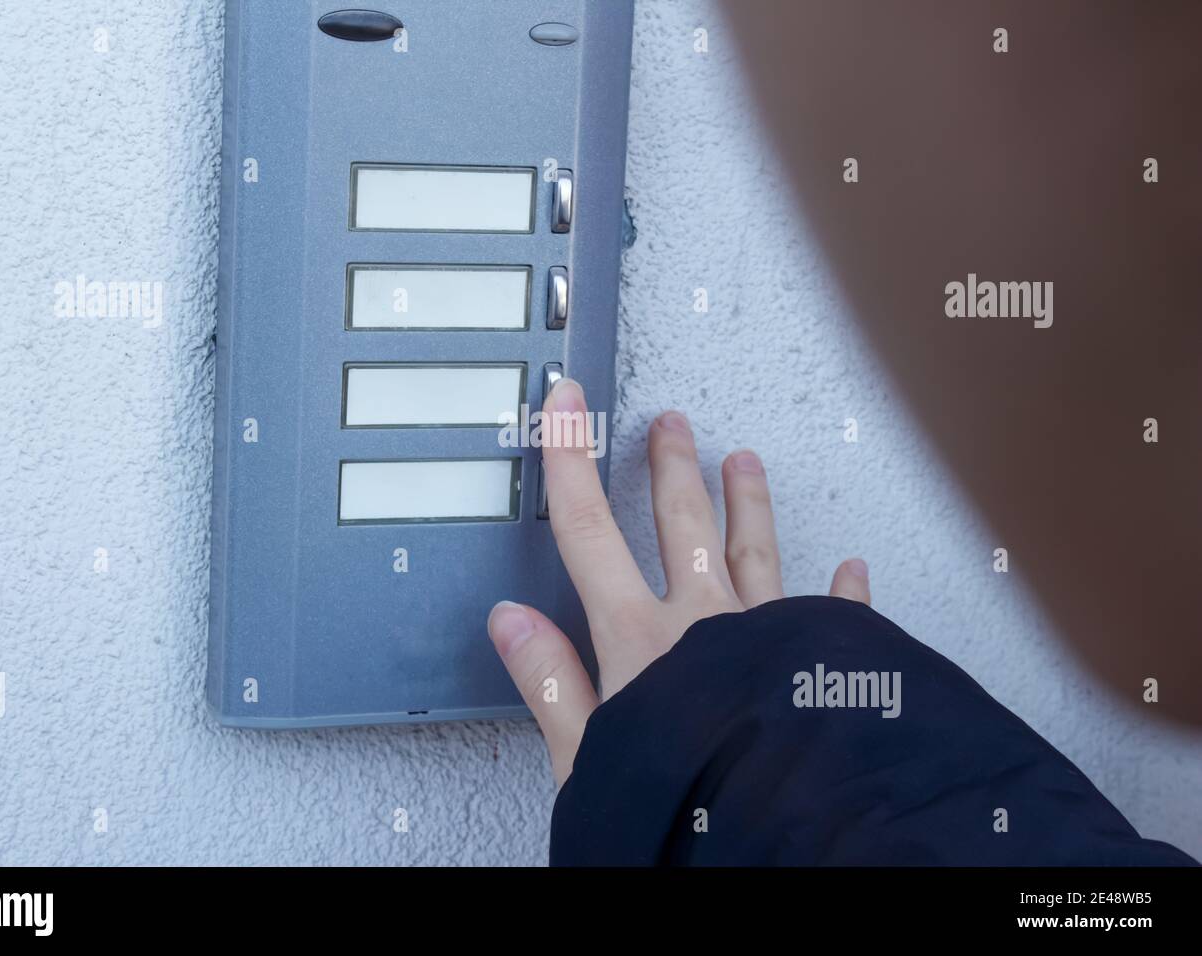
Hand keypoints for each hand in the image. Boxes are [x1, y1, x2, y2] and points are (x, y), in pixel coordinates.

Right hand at [487, 377, 871, 786]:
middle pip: (682, 524)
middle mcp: (706, 623)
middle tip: (673, 425)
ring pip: (757, 551)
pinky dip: (845, 591)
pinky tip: (853, 569)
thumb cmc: (685, 806)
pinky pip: (835, 615)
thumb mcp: (588, 758)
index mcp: (641, 641)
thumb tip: (510, 622)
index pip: (590, 532)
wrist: (787, 836)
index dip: (571, 461)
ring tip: (745, 462)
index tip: (567, 407)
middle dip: (672, 469)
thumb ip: (551, 684)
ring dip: (748, 504)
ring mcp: (769, 636)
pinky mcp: (822, 663)